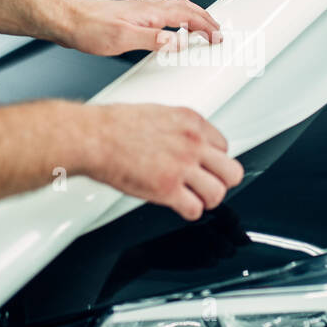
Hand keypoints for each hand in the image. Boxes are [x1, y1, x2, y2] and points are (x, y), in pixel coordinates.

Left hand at [46, 0, 221, 55]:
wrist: (66, 20)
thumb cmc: (88, 29)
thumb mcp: (122, 39)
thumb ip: (152, 40)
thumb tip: (177, 42)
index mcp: (150, 14)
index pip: (187, 17)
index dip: (205, 28)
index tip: (217, 37)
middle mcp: (147, 8)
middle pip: (185, 7)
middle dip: (204, 17)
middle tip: (216, 29)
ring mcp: (138, 9)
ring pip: (174, 5)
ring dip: (191, 11)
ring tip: (201, 21)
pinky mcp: (130, 13)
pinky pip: (160, 7)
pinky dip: (173, 10)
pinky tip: (167, 17)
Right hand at [83, 104, 243, 219]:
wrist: (94, 137)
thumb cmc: (115, 125)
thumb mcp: (159, 114)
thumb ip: (178, 129)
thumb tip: (183, 140)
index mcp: (191, 122)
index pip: (224, 147)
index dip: (213, 160)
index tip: (205, 166)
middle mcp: (192, 144)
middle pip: (231, 172)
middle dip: (221, 181)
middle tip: (207, 185)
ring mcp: (182, 167)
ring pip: (218, 194)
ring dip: (206, 199)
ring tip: (193, 198)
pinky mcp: (167, 189)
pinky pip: (195, 210)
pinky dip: (188, 211)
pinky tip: (179, 206)